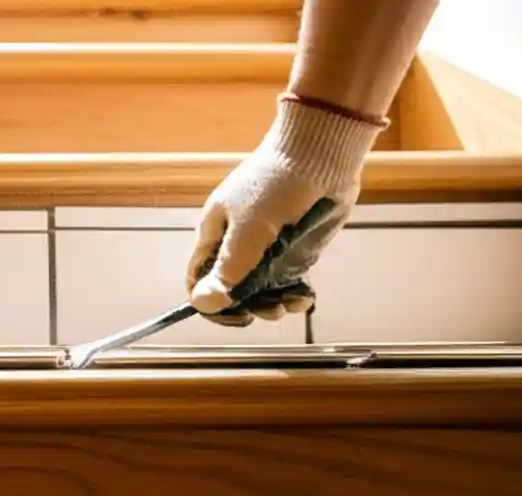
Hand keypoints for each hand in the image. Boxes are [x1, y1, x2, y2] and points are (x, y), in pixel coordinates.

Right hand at [186, 99, 384, 325]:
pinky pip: (287, 280)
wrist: (320, 154)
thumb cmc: (276, 187)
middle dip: (249, 306)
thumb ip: (227, 271)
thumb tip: (201, 304)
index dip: (212, 304)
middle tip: (271, 311)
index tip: (236, 316)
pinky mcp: (294, 248)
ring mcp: (266, 247)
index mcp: (215, 235)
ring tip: (292, 304)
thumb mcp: (248, 232)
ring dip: (274, 303)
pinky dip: (295, 293)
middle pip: (232, 290)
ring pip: (261, 289)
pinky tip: (305, 297)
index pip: (200, 280)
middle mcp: (237, 245)